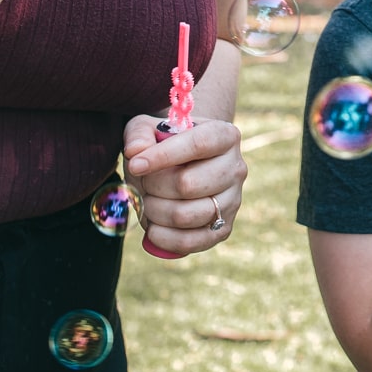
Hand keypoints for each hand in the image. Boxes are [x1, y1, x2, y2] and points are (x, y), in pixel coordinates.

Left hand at [123, 113, 247, 257]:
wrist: (184, 167)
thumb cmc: (164, 145)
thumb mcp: (147, 129)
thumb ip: (138, 134)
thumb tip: (136, 152)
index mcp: (225, 136)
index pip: (198, 144)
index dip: (163, 156)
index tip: (135, 165)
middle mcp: (236, 168)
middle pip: (188, 184)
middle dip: (153, 186)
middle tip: (142, 183)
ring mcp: (232, 201)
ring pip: (186, 215)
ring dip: (155, 211)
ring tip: (147, 202)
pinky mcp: (223, 229)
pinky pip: (190, 242)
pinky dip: (163, 238)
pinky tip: (152, 227)